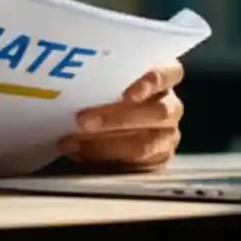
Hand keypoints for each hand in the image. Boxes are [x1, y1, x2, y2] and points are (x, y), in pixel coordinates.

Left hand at [58, 61, 184, 171]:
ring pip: (146, 144)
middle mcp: (171, 108)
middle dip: (117, 118)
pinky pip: (136, 166)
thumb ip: (100, 84)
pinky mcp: (158, 161)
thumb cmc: (104, 97)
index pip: (169, 74)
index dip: (152, 82)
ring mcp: (168, 137)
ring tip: (74, 142)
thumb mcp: (104, 85)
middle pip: (157, 113)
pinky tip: (81, 155)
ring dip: (105, 144)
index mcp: (163, 80)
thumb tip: (69, 89)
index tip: (128, 94)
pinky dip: (104, 161)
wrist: (106, 129)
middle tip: (83, 120)